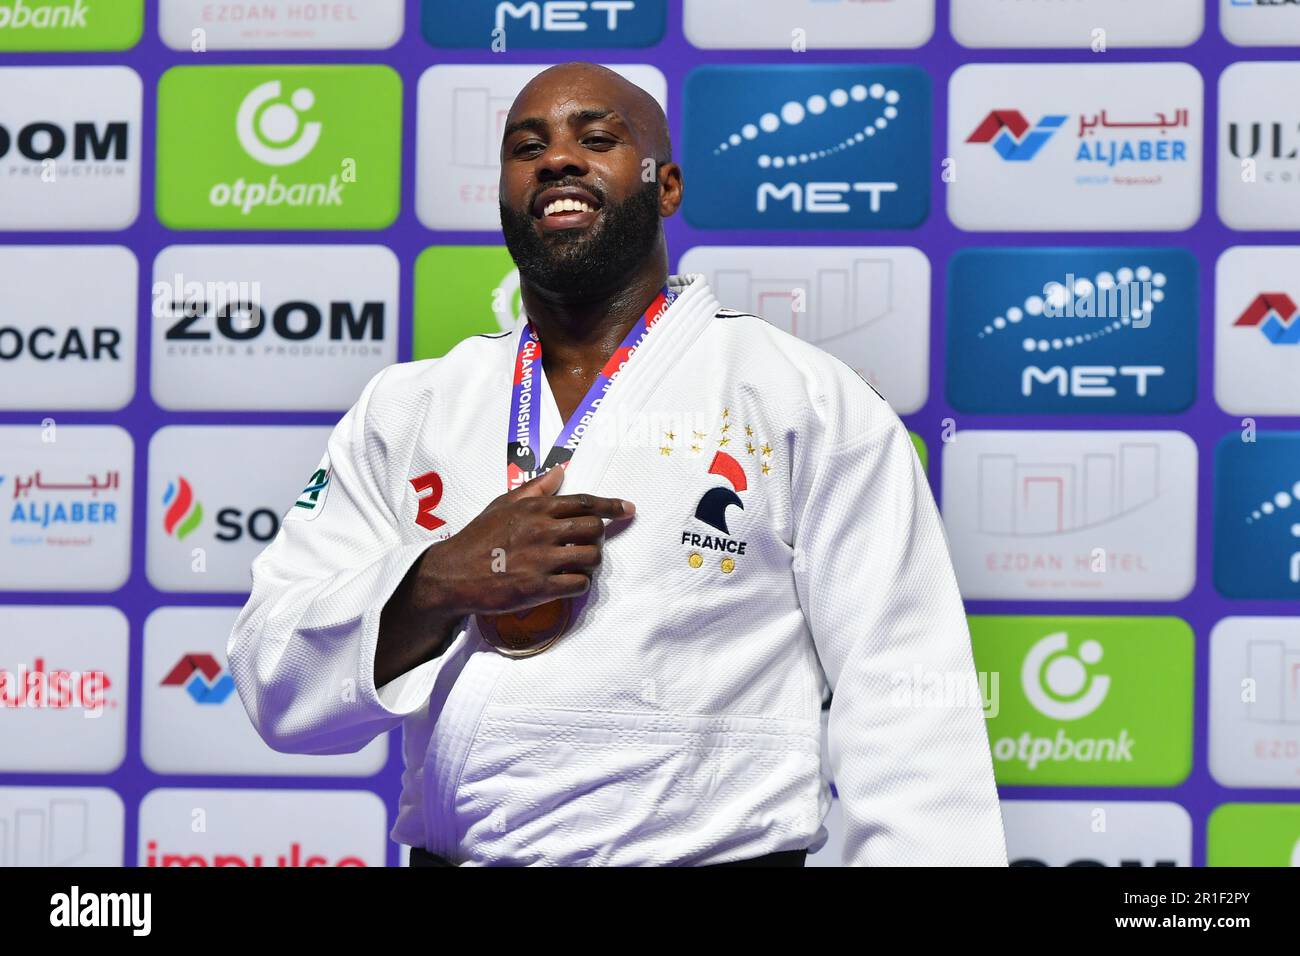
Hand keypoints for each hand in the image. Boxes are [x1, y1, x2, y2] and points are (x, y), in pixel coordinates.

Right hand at [416, 465, 634, 617]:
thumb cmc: (478, 538)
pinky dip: (580, 584)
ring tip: (577, 566)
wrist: (452, 575)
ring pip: (591, 557)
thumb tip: (560, 472)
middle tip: (586, 545)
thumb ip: (534, 489)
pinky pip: (579, 584)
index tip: (627, 509)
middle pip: (593, 529)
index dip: (610, 505)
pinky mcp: (539, 587)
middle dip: (597, 537)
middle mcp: (542, 530)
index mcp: (535, 508)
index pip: (583, 502)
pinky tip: (568, 584)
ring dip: (591, 563)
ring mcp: (542, 559)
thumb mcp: (502, 504)